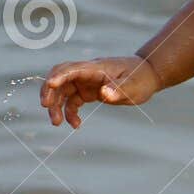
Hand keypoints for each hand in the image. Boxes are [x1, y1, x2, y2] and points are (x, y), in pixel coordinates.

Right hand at [40, 55, 160, 128]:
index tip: (51, 85)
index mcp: (96, 68)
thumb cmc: (141, 78)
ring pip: (63, 91)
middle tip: (46, 107)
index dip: (60, 75)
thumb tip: (104, 94)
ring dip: (56, 105)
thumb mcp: (134, 86)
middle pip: (60, 77)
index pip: (73, 68)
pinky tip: (75, 125)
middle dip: (50, 90)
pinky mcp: (88, 92)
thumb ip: (119, 89)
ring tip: (56, 123)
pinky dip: (70, 112)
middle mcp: (87, 73)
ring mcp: (86, 82)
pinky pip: (73, 101)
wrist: (147, 75)